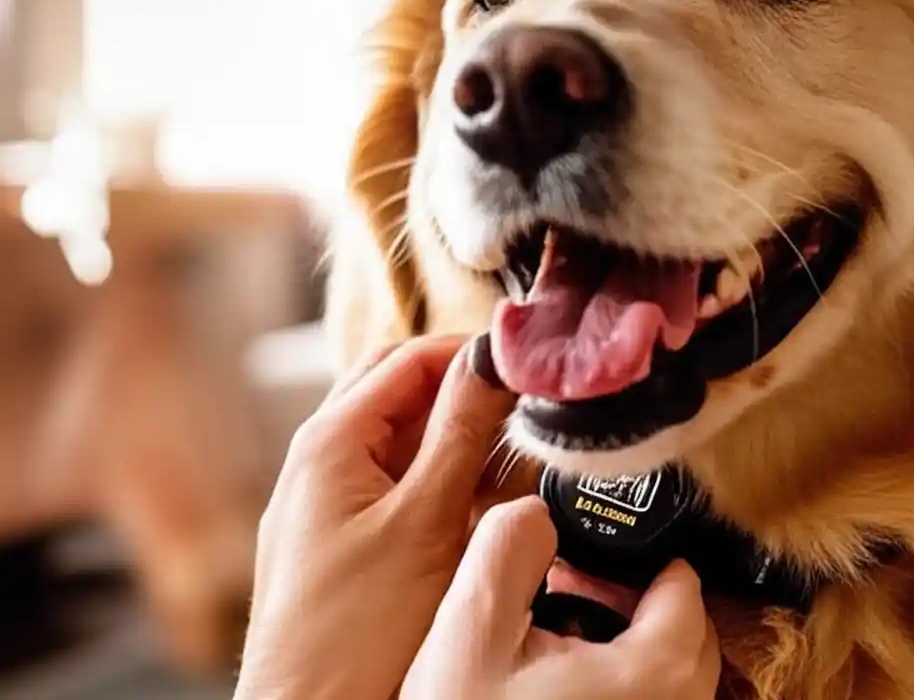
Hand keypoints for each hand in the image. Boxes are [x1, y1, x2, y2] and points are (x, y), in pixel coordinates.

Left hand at [235, 335, 514, 699]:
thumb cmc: (355, 632)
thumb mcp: (426, 522)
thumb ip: (461, 433)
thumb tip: (492, 361)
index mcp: (329, 439)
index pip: (408, 356)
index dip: (469, 354)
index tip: (523, 367)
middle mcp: (318, 460)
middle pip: (399, 392)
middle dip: (461, 391)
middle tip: (517, 409)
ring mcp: (325, 500)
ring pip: (400, 440)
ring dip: (454, 439)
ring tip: (504, 464)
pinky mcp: (339, 538)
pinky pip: (393, 486)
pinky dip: (438, 483)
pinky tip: (471, 509)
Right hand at [400, 497, 721, 699]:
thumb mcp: (471, 626)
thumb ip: (513, 543)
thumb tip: (539, 511)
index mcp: (659, 670)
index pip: (682, 581)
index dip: (625, 557)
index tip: (577, 563)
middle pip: (680, 629)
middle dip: (621, 600)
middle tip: (561, 596)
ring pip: (664, 676)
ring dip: (617, 648)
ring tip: (549, 646)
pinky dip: (613, 691)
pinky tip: (551, 692)